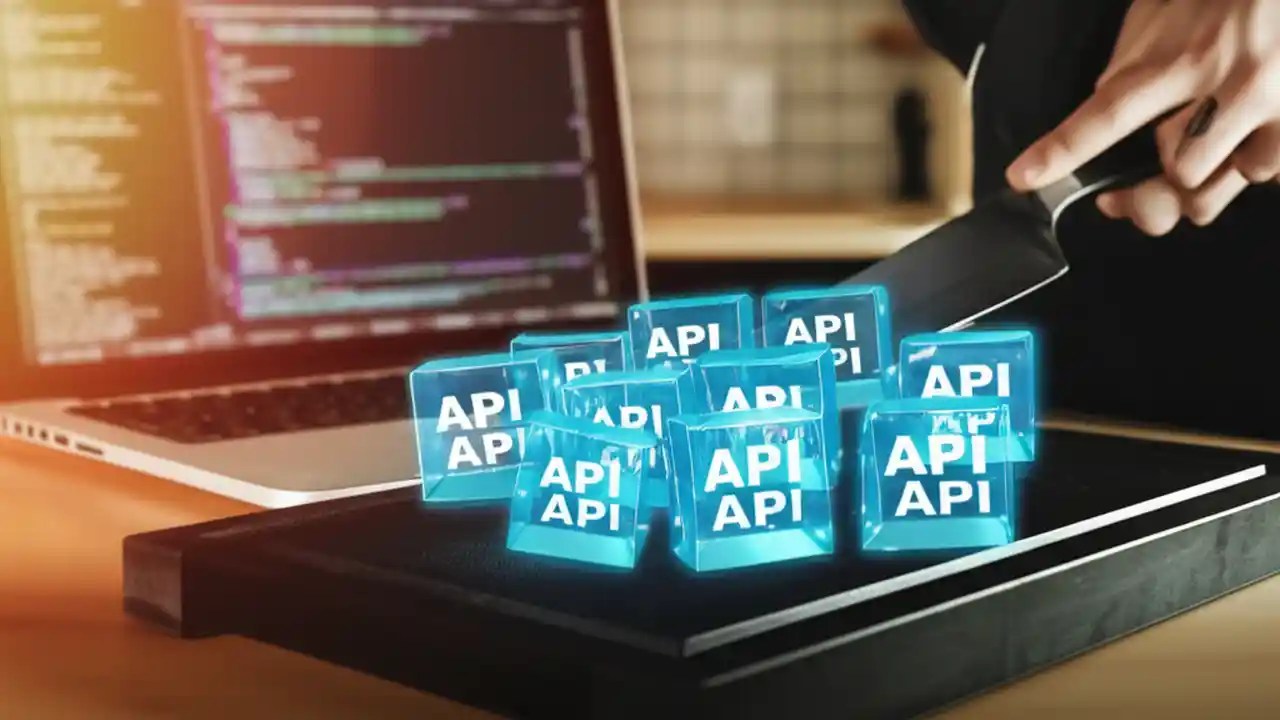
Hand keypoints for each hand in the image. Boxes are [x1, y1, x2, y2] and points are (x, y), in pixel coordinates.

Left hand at [1005, 0, 1279, 235]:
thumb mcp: (1160, 13)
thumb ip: (1131, 63)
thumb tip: (1102, 105)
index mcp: (1178, 56)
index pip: (1110, 113)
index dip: (1063, 150)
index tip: (1024, 177)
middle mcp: (1227, 82)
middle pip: (1177, 171)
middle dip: (1158, 180)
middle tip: (1145, 177)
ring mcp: (1271, 103)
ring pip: (1219, 185)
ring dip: (1205, 177)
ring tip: (1209, 145)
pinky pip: (1261, 176)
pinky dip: (1250, 167)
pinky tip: (1248, 139)